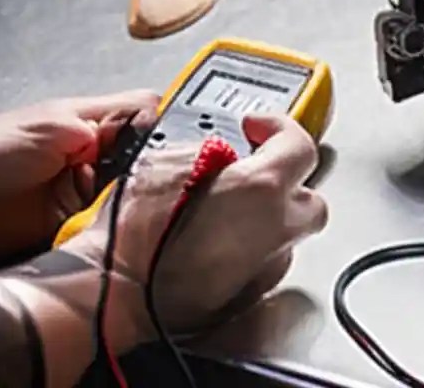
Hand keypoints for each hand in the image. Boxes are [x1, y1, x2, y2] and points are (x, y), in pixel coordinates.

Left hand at [0, 91, 158, 265]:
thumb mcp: (50, 125)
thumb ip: (101, 124)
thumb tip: (150, 129)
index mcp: (92, 122)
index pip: (146, 113)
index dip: (166, 123)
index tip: (181, 143)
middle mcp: (98, 156)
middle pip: (150, 156)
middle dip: (163, 167)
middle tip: (171, 180)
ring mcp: (90, 194)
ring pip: (138, 192)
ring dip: (145, 199)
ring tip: (155, 206)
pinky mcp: (81, 228)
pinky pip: (116, 226)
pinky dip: (125, 229)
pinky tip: (134, 228)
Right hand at [61, 114, 327, 345]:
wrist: (115, 295)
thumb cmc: (134, 235)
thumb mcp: (165, 164)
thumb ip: (210, 152)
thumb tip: (221, 153)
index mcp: (262, 187)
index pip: (298, 144)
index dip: (278, 128)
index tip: (257, 127)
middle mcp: (276, 228)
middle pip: (308, 197)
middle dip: (287, 182)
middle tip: (254, 172)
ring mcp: (267, 266)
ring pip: (288, 233)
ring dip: (268, 218)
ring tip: (227, 209)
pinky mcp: (250, 295)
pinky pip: (265, 263)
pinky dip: (249, 249)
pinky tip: (217, 244)